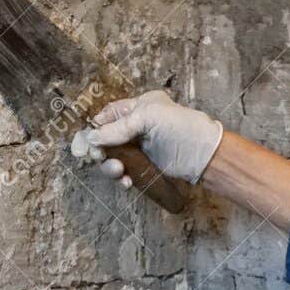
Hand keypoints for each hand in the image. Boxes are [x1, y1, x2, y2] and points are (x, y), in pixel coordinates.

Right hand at [70, 90, 223, 184]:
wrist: (206, 155)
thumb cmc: (182, 128)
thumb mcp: (149, 118)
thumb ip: (118, 127)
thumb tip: (91, 138)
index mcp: (138, 106)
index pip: (107, 115)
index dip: (94, 129)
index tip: (84, 145)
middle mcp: (137, 126)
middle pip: (106, 139)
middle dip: (100, 151)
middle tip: (99, 159)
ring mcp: (141, 147)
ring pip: (113, 158)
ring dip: (111, 167)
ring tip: (119, 172)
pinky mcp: (146, 166)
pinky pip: (126, 173)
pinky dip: (122, 178)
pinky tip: (128, 182)